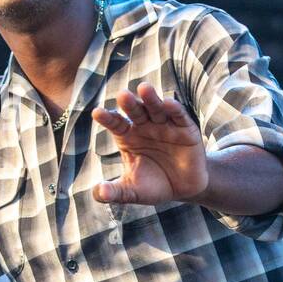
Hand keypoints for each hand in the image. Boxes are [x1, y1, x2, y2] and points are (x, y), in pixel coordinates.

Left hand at [90, 82, 207, 204]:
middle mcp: (144, 126)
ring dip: (151, 98)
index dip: (107, 118)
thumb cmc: (153, 186)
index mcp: (128, 136)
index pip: (115, 124)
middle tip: (122, 95)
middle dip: (129, 103)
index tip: (97, 113)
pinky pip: (179, 116)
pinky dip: (174, 109)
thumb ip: (115, 192)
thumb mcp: (132, 192)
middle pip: (135, 112)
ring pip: (156, 108)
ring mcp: (165, 125)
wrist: (184, 190)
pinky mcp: (186, 129)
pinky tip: (168, 103)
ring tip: (144, 88)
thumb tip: (99, 193)